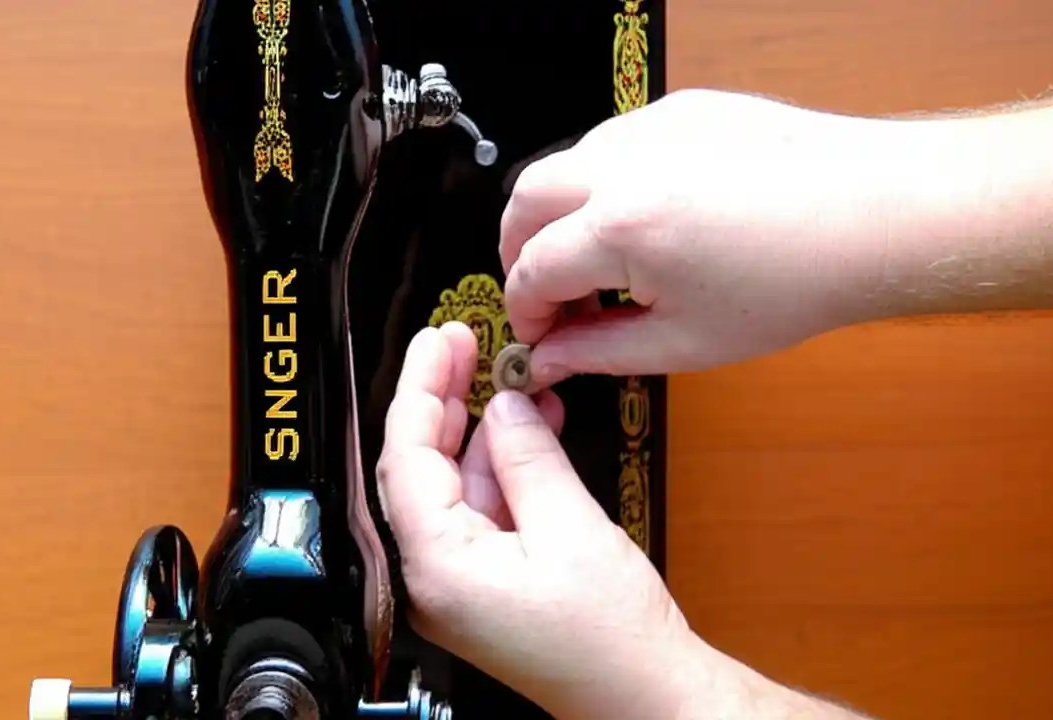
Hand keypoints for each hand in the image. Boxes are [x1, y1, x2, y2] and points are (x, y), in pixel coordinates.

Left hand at [375, 321, 697, 718]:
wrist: (645, 696)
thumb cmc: (612, 643)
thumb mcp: (571, 528)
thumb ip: (528, 457)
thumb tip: (503, 404)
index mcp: (438, 567)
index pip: (406, 457)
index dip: (420, 389)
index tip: (436, 342)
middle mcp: (434, 578)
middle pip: (419, 467)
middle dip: (442, 399)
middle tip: (462, 344)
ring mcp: (458, 581)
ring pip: (452, 483)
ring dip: (480, 428)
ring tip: (508, 379)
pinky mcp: (484, 582)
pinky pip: (479, 508)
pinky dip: (502, 465)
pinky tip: (527, 428)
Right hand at [499, 89, 914, 382]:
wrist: (876, 217)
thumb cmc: (798, 279)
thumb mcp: (684, 342)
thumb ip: (598, 351)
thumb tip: (550, 358)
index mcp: (620, 228)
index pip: (531, 270)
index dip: (526, 313)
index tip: (541, 338)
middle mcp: (625, 164)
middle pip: (526, 201)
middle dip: (520, 250)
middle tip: (547, 297)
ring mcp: (653, 127)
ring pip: (566, 165)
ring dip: (561, 214)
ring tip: (602, 265)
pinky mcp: (683, 109)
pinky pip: (615, 144)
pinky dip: (604, 185)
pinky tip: (645, 226)